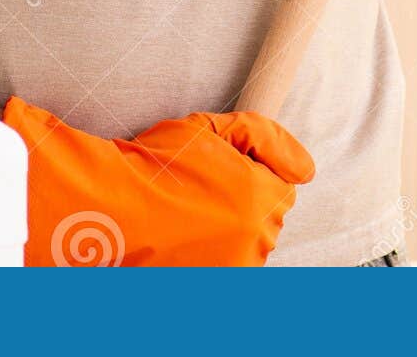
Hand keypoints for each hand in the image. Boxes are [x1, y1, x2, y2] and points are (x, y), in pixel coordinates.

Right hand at [3, 98, 314, 266]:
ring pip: (248, 244)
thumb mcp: (211, 128)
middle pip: (267, 217)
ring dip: (230, 231)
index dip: (251, 170)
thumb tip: (307, 168)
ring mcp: (235, 270)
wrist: (108, 210)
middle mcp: (256, 242)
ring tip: (189, 215)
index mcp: (263, 199)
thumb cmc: (156, 165)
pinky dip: (214, 254)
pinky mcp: (215, 287)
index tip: (219, 168)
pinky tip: (187, 239)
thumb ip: (267, 137)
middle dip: (243, 202)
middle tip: (200, 190)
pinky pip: (230, 265)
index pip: (282, 184)